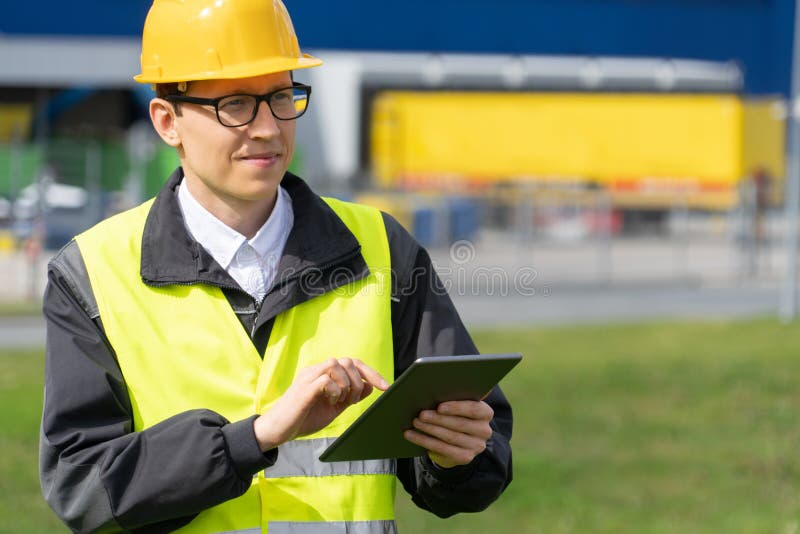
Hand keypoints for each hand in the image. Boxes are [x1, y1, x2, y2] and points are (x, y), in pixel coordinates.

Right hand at [253, 358, 388, 451]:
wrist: (279, 430)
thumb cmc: (304, 418)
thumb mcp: (334, 407)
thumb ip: (351, 396)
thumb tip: (370, 385)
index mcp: (324, 374)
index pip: (352, 363)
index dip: (371, 373)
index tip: (386, 387)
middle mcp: (316, 370)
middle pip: (347, 361)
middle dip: (360, 380)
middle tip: (354, 401)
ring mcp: (309, 377)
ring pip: (337, 364)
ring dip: (348, 384)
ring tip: (343, 401)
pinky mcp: (304, 388)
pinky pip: (326, 379)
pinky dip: (335, 390)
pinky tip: (332, 401)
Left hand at [403, 400, 493, 467]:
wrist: (459, 441)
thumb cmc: (455, 414)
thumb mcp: (457, 406)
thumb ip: (453, 397)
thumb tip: (431, 389)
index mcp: (485, 412)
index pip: (474, 409)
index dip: (456, 408)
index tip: (439, 406)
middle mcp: (484, 430)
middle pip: (460, 424)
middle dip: (438, 419)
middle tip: (421, 414)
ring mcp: (476, 446)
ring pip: (450, 437)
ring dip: (429, 429)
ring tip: (415, 422)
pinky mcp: (466, 457)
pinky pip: (443, 449)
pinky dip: (424, 441)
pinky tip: (411, 435)